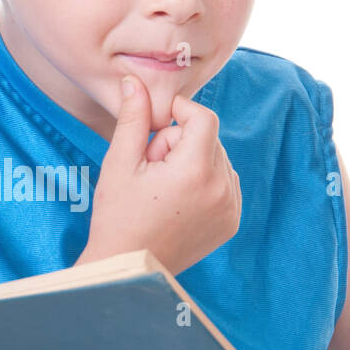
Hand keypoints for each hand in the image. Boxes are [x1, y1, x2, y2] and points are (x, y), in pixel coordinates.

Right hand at [81, 72, 241, 275]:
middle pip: (209, 138)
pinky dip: (204, 182)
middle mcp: (221, 188)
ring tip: (163, 190)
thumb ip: (134, 118)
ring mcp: (230, 208)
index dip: (179, 112)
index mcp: (196, 171)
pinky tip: (178, 202)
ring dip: (193, 162)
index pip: (204, 117)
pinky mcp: (231, 221)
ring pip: (217, 159)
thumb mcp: (120, 163)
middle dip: (180, 143)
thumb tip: (135, 81)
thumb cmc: (118, 217)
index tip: (155, 126)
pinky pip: (224, 182)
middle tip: (151, 170)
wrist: (129, 267)